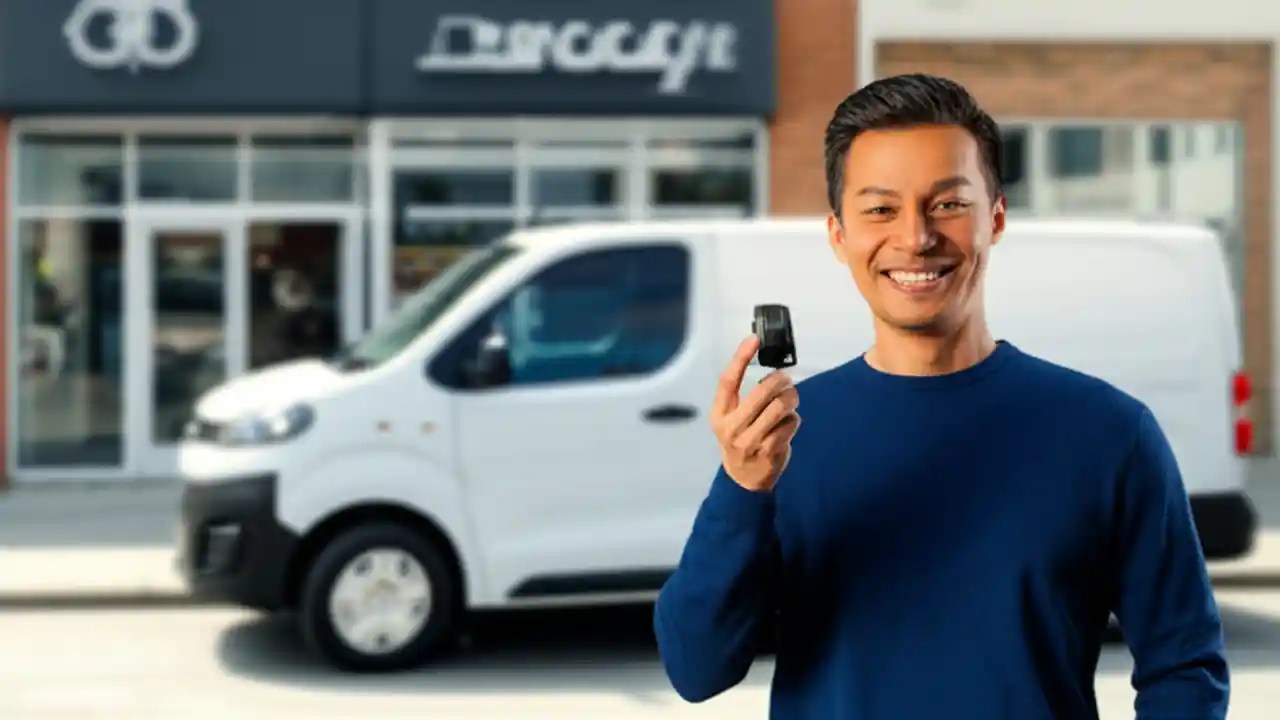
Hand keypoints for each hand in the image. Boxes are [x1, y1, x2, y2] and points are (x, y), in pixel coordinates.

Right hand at [710, 335, 800, 491]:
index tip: (753, 339)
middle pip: (761, 392)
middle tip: (786, 379)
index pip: (727, 381)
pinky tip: (788, 424)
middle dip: (780, 381)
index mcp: (719, 414)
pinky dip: (793, 420)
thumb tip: (771, 374)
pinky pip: (789, 424)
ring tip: (791, 399)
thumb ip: (742, 398)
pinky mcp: (769, 451)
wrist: (743, 479)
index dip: (740, 358)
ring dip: (791, 399)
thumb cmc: (740, 440)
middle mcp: (731, 427)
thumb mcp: (730, 419)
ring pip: (779, 407)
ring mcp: (750, 441)